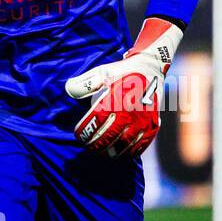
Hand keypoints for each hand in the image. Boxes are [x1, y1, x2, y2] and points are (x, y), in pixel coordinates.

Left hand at [65, 17, 181, 157]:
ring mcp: (143, 119)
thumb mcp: (102, 72)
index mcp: (115, 98)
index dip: (86, 132)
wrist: (151, 67)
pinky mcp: (153, 123)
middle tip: (89, 147)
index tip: (79, 136)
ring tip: (104, 153)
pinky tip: (123, 153)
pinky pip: (142, 143)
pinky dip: (132, 151)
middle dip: (97, 145)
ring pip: (126, 143)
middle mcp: (130, 110)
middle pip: (110, 136)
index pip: (97, 121)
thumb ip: (85, 83)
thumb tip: (68, 89)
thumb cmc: (122, 71)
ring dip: (113, 151)